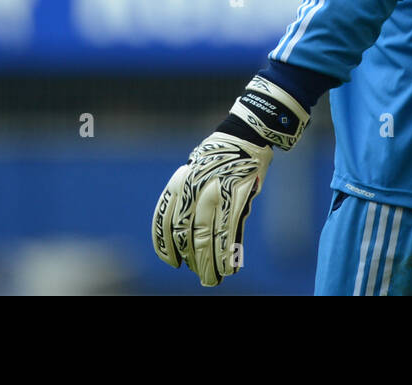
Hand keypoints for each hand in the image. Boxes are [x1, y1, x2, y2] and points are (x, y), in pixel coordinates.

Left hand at [152, 132, 272, 285]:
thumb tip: (187, 233)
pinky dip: (227, 251)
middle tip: (198, 275)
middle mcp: (194, 187)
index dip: (166, 245)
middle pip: (187, 232)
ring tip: (212, 278)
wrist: (246, 133)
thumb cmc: (221, 155)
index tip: (172, 261)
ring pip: (207, 235)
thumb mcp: (195, 170)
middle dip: (192, 258)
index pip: (165, 219)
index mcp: (181, 182)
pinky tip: (228, 267)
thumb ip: (188, 197)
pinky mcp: (237, 195)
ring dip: (209, 261)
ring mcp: (216, 191)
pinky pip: (229, 229)